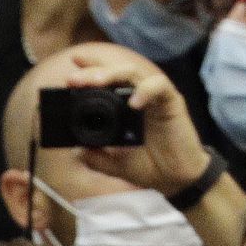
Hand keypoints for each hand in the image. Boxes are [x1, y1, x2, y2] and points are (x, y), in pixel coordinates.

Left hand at [55, 44, 212, 197]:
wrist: (175, 180)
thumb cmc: (149, 166)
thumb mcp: (115, 164)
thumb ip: (96, 157)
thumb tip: (76, 150)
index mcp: (125, 104)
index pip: (107, 78)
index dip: (91, 68)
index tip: (71, 66)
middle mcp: (139, 95)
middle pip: (116, 71)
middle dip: (94, 71)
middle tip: (73, 79)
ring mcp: (155, 97)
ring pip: (135, 72)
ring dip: (113, 74)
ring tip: (96, 82)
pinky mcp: (172, 102)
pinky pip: (159, 87)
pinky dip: (145, 91)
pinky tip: (133, 103)